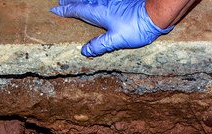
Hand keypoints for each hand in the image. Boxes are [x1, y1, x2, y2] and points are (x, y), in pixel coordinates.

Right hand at [50, 0, 172, 56]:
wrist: (156, 14)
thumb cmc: (137, 27)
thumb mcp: (116, 40)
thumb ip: (100, 45)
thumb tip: (85, 51)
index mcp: (99, 13)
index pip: (78, 10)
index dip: (66, 10)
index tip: (55, 10)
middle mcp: (104, 4)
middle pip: (83, 0)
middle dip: (71, 1)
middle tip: (62, 2)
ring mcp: (113, 1)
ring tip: (75, 1)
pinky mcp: (122, 1)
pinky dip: (95, 0)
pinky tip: (98, 2)